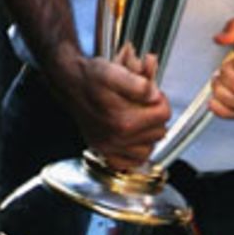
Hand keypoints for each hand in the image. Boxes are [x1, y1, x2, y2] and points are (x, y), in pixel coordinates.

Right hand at [55, 41, 170, 170]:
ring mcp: (108, 147)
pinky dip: (134, 153)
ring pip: (147, 150)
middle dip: (156, 117)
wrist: (69, 83)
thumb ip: (138, 84)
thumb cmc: (91, 76)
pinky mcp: (102, 151)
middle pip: (158, 133)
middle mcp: (115, 138)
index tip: (153, 94)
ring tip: (142, 120)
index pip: (163, 115)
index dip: (161, 100)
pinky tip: (133, 138)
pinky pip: (129, 163)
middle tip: (146, 104)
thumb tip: (154, 96)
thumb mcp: (115, 71)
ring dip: (148, 136)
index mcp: (122, 121)